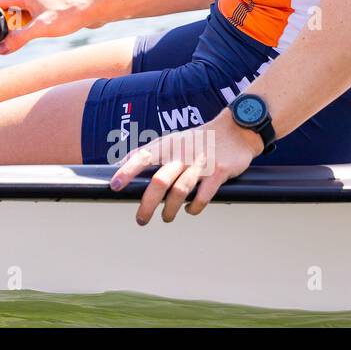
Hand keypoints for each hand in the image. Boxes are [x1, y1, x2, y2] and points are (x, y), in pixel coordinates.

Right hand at [0, 0, 106, 54]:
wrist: (95, 7)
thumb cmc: (71, 14)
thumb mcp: (42, 28)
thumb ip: (20, 38)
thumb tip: (1, 49)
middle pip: (1, 10)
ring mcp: (34, 1)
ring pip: (12, 16)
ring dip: (7, 31)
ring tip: (6, 47)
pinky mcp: (42, 8)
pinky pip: (24, 19)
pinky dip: (19, 30)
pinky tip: (22, 41)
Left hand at [108, 111, 262, 223]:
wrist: (236, 130)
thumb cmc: (199, 139)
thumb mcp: (172, 139)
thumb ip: (150, 152)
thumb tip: (121, 162)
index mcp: (168, 145)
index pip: (142, 157)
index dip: (127, 171)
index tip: (115, 186)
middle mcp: (182, 153)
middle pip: (159, 181)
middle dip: (147, 204)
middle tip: (140, 219)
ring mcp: (200, 163)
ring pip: (179, 191)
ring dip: (169, 209)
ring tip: (165, 218)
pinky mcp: (218, 172)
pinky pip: (203, 195)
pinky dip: (194, 207)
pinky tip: (190, 210)